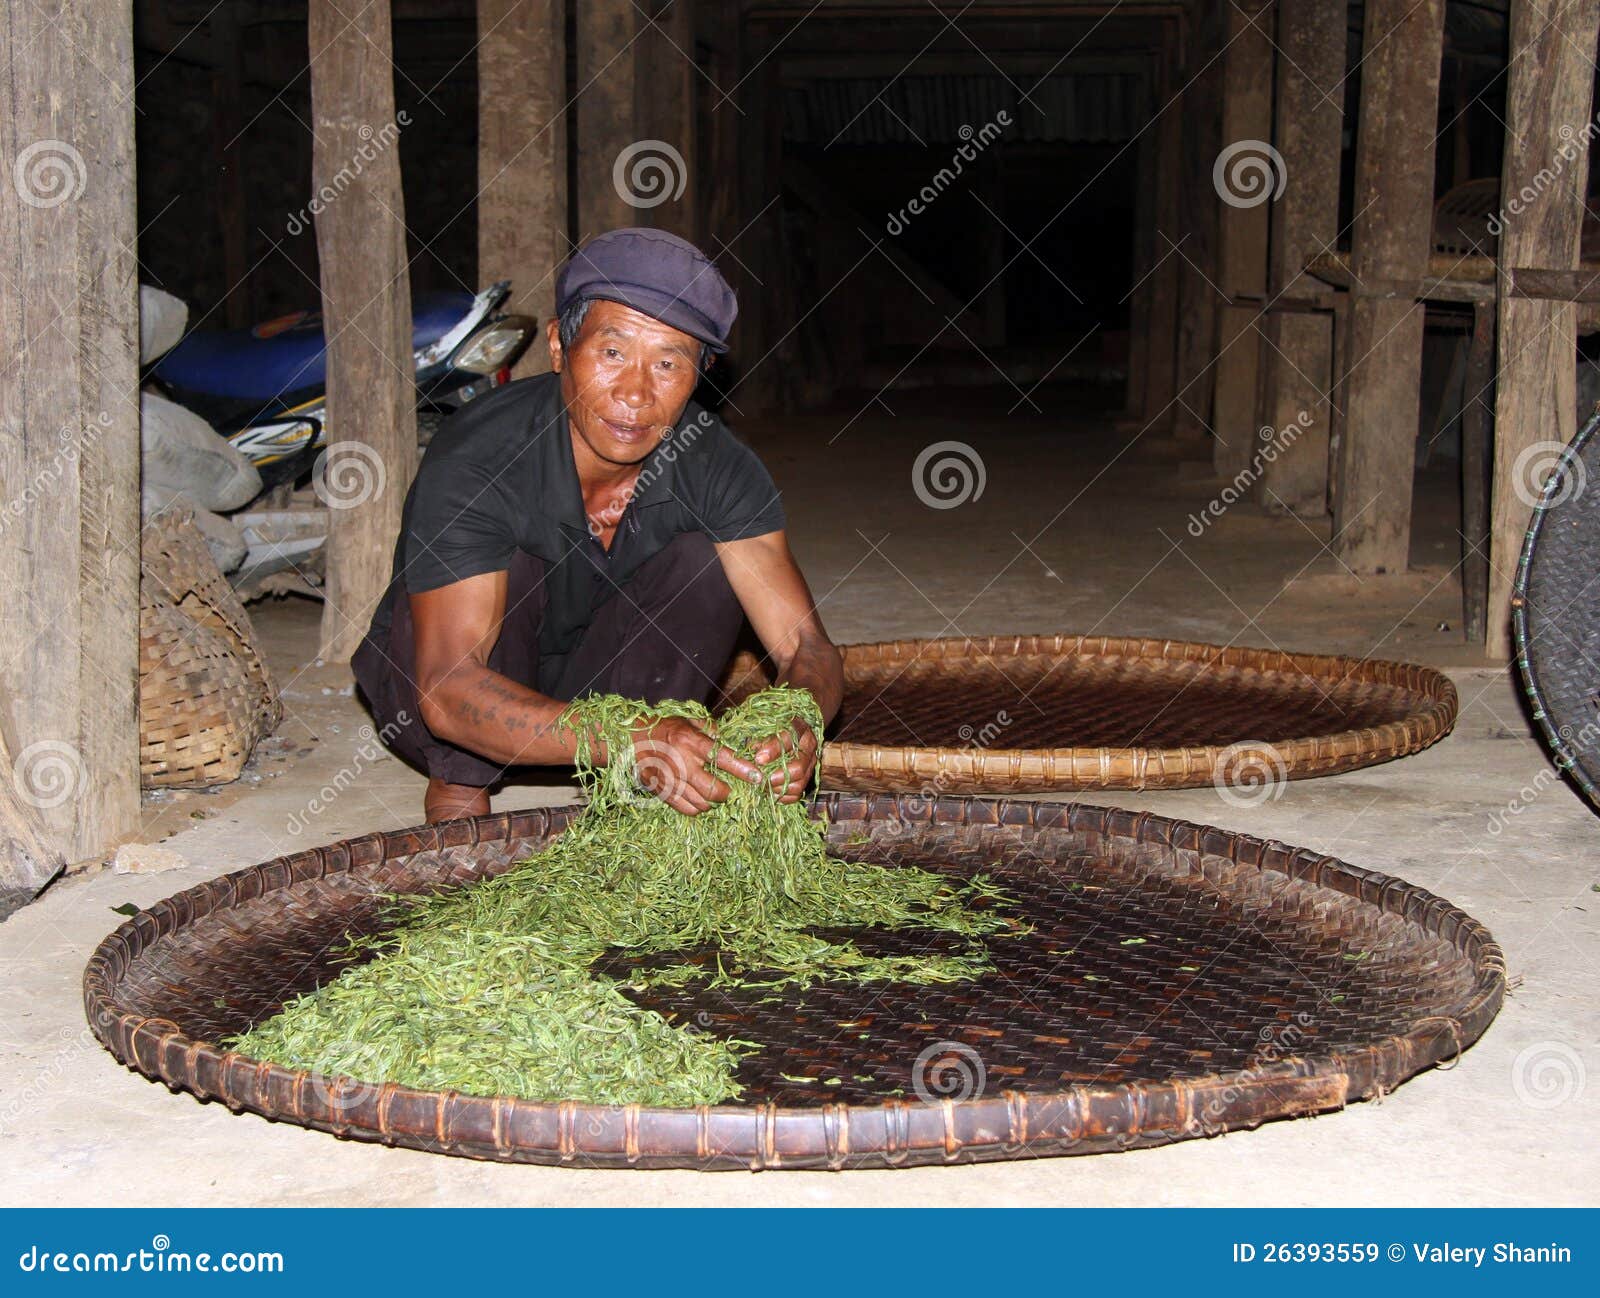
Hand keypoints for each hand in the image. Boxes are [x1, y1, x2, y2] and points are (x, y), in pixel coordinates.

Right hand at [627, 715, 762, 815]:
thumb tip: (732, 743)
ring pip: (701, 803)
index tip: (757, 777)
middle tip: (729, 788)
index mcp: (690, 741)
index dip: (743, 769)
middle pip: (713, 790)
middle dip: (727, 792)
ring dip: (713, 801)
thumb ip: (712, 731)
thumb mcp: (690, 721)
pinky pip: (687, 809)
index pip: (722, 758)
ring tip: (713, 793)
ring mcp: (670, 781)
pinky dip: (698, 808)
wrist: (632, 739)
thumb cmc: (666, 728)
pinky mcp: (661, 793)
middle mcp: (681, 763)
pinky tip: (699, 799)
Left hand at [749, 718, 818, 803]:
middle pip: (799, 768)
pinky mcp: (807, 777)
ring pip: (799, 784)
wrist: (786, 729)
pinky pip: (797, 794)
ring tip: (762, 785)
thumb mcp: (763, 725)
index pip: (789, 740)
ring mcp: (810, 763)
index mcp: (799, 728)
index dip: (773, 750)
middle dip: (777, 776)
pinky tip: (769, 791)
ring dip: (778, 788)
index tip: (758, 758)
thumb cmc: (770, 725)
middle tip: (760, 778)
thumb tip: (753, 752)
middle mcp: (808, 746)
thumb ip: (758, 737)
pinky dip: (782, 796)